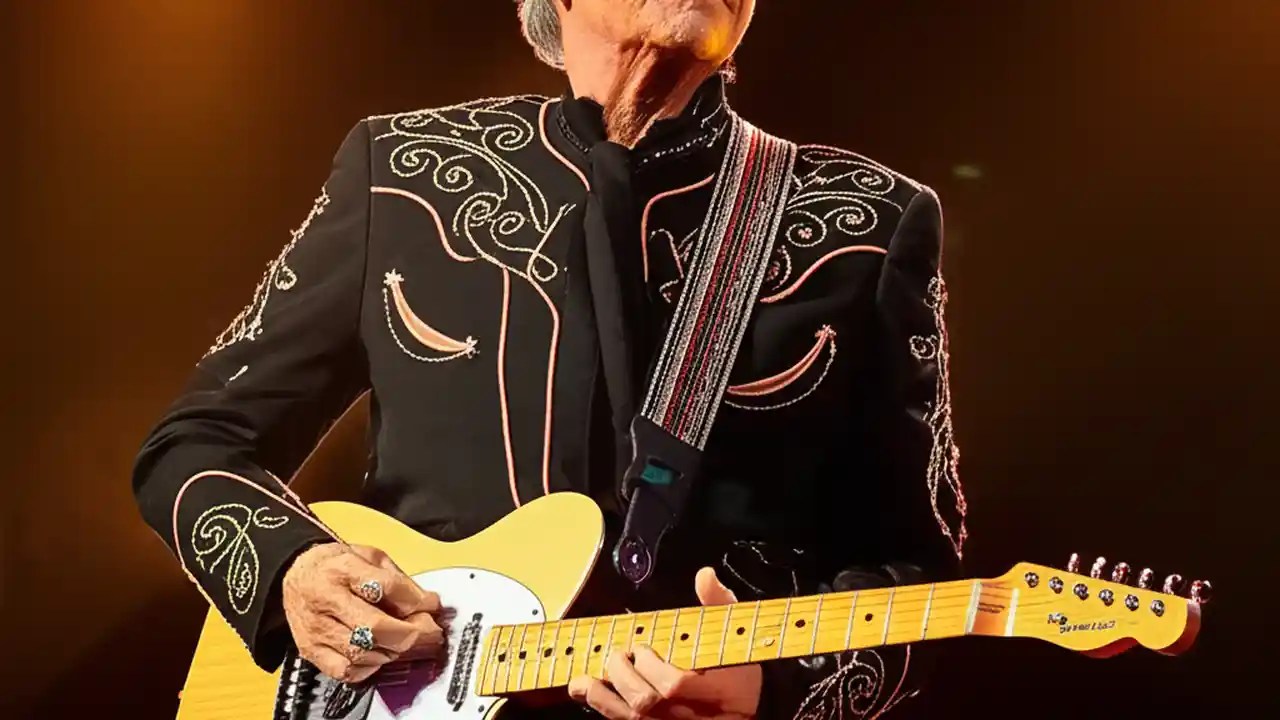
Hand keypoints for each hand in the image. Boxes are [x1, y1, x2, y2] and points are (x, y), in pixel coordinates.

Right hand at [282, 543, 443, 683]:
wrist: (296, 574)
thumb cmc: (336, 566)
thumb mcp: (370, 557)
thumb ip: (399, 580)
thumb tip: (427, 604)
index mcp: (343, 569)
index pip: (385, 587)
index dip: (415, 600)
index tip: (432, 604)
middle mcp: (327, 600)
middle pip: (375, 626)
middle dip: (410, 633)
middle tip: (428, 632)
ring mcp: (317, 629)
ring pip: (362, 653)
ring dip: (392, 651)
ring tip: (403, 641)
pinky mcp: (311, 650)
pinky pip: (345, 671)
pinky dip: (369, 668)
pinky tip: (378, 655)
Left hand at [569, 568, 761, 719]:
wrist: (747, 707)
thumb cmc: (737, 667)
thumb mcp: (734, 633)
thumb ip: (719, 604)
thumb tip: (705, 576)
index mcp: (718, 690)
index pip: (676, 685)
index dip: (653, 667)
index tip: (643, 649)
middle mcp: (692, 715)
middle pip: (646, 700)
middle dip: (625, 674)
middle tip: (622, 654)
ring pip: (630, 716)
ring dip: (604, 691)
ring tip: (603, 665)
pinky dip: (598, 703)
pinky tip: (583, 687)